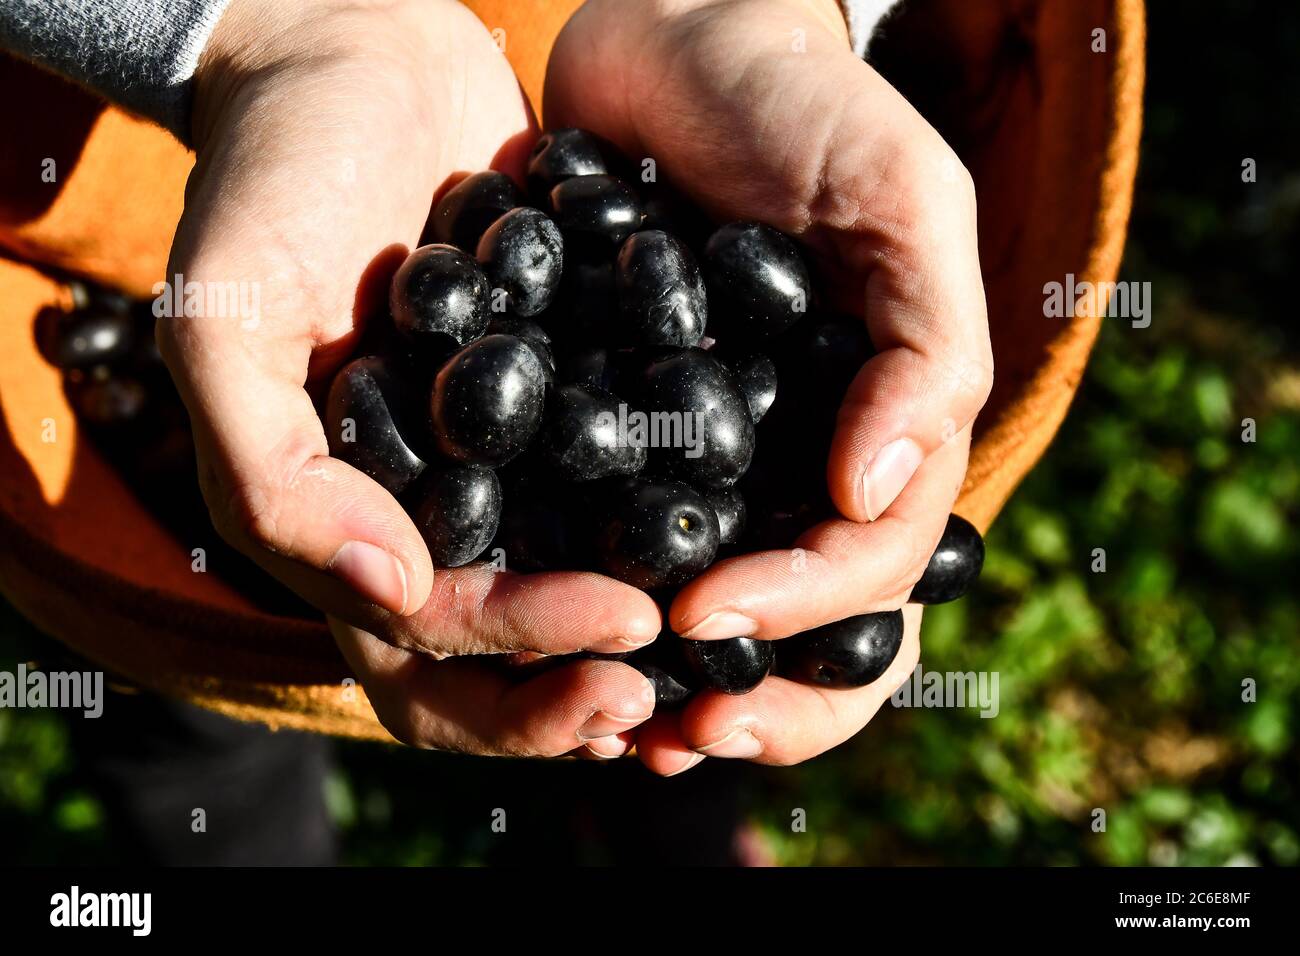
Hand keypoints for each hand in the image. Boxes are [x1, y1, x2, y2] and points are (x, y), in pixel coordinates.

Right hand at [160, 0, 659, 753]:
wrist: (354, 56)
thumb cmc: (270, 181)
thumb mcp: (224, 322)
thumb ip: (273, 473)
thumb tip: (390, 592)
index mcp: (342, 520)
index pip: (428, 644)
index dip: (520, 665)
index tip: (628, 631)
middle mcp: (427, 513)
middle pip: (498, 661)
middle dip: (576, 690)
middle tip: (673, 681)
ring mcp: (498, 463)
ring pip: (566, 592)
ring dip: (634, 638)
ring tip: (721, 638)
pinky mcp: (560, 396)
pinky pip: (614, 483)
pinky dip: (666, 523)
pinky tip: (744, 526)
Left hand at [545, 0, 992, 770]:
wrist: (663, 31)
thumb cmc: (793, 102)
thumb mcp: (896, 195)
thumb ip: (923, 344)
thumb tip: (876, 496)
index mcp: (877, 420)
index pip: (867, 558)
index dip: (805, 608)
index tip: (712, 616)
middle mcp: (795, 452)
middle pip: (800, 619)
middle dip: (748, 690)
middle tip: (670, 731)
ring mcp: (704, 446)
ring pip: (704, 598)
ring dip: (664, 677)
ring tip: (608, 721)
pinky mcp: (612, 422)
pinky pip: (603, 526)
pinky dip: (580, 588)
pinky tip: (536, 625)